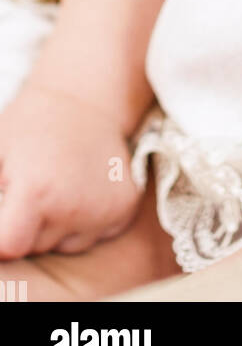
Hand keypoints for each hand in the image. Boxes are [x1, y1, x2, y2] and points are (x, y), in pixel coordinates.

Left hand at [0, 82, 144, 257]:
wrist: (83, 98)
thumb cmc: (30, 124)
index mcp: (35, 191)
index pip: (10, 246)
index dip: (2, 235)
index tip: (5, 219)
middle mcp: (73, 206)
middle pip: (37, 246)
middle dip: (28, 227)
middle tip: (31, 191)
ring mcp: (104, 209)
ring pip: (67, 245)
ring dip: (58, 226)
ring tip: (58, 187)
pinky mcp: (124, 208)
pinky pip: (96, 235)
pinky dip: (87, 221)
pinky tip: (82, 190)